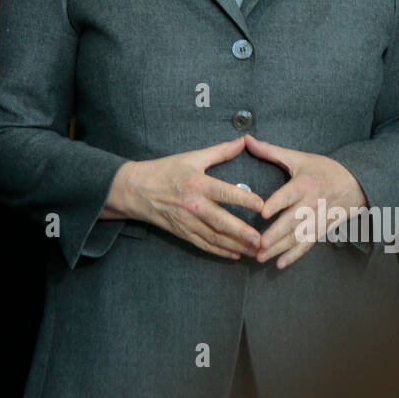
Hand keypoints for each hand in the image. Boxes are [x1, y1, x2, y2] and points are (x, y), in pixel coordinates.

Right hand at [104, 137, 264, 258]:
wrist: (136, 190)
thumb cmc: (165, 170)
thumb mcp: (192, 157)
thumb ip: (220, 151)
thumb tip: (244, 141)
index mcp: (197, 184)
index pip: (224, 193)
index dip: (243, 199)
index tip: (262, 205)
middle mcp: (194, 205)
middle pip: (221, 222)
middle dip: (242, 233)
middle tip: (262, 240)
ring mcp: (188, 222)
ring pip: (215, 238)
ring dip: (236, 246)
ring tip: (255, 251)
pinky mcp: (183, 233)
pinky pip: (204, 245)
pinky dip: (220, 252)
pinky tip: (235, 256)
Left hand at [246, 136, 366, 268]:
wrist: (356, 183)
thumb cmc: (322, 168)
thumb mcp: (299, 158)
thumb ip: (271, 151)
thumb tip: (246, 140)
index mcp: (304, 184)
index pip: (289, 195)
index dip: (277, 203)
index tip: (264, 213)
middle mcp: (312, 203)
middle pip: (292, 221)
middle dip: (275, 234)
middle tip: (258, 244)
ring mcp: (318, 219)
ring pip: (298, 236)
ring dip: (280, 248)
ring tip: (261, 257)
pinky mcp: (322, 229)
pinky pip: (308, 244)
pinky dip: (295, 255)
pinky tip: (280, 264)